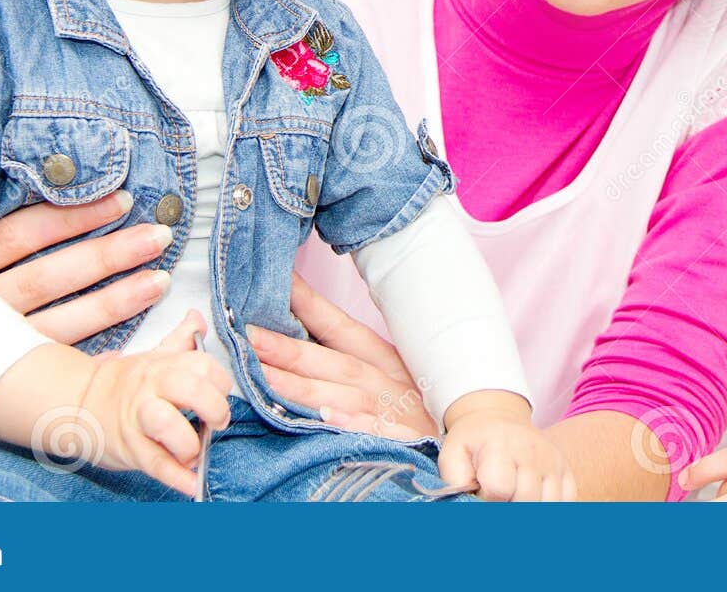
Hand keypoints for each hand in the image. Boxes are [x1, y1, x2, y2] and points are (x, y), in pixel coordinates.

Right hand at [0, 189, 171, 343]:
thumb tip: (57, 179)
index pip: (22, 233)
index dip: (73, 216)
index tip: (123, 200)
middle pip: (48, 276)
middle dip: (107, 254)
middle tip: (159, 235)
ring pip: (57, 324)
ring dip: (113, 302)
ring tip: (159, 280)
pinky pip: (52, 371)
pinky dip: (91, 359)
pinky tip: (131, 347)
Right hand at [68, 310, 233, 496]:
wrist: (78, 405)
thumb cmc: (126, 383)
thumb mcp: (153, 356)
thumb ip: (180, 339)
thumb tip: (197, 317)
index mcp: (162, 366)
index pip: (202, 364)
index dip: (221, 381)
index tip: (220, 393)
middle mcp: (150, 389)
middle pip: (190, 389)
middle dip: (214, 407)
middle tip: (217, 422)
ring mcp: (138, 420)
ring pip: (168, 425)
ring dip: (191, 444)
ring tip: (196, 451)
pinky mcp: (130, 450)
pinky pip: (157, 465)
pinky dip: (178, 478)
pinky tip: (193, 485)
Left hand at [243, 271, 436, 440]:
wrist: (475, 444)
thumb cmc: (424, 410)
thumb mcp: (396, 377)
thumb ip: (350, 361)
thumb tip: (302, 338)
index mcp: (384, 360)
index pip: (340, 327)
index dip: (308, 305)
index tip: (277, 283)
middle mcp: (388, 382)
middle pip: (335, 362)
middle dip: (292, 349)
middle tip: (251, 335)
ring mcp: (396, 414)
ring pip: (345, 395)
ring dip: (305, 386)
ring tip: (264, 376)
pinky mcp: (406, 444)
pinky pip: (377, 433)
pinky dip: (354, 423)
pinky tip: (328, 415)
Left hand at [437, 391, 575, 501]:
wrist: (498, 420)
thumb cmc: (474, 443)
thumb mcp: (452, 455)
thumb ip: (455, 481)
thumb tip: (468, 505)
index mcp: (501, 444)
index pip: (500, 489)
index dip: (487, 500)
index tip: (481, 493)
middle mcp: (532, 450)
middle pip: (526, 500)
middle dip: (508, 507)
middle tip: (497, 498)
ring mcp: (553, 460)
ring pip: (548, 505)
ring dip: (529, 511)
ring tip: (513, 499)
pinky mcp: (566, 471)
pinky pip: (566, 503)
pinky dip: (549, 509)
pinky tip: (532, 501)